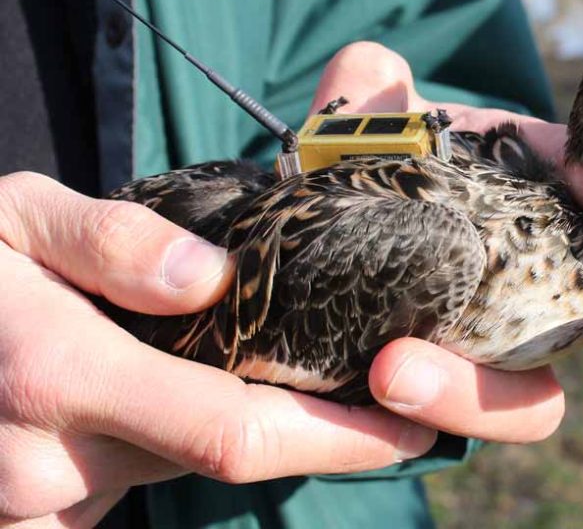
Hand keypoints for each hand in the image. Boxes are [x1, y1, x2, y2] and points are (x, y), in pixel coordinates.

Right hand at [0, 176, 438, 526]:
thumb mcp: (11, 216)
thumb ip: (107, 241)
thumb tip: (209, 277)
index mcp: (55, 379)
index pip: (233, 432)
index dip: (337, 439)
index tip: (410, 430)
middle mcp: (46, 466)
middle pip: (220, 454)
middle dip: (301, 429)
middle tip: (366, 383)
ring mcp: (32, 506)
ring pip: (177, 468)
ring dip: (231, 426)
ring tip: (278, 370)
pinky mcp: (29, 516)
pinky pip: (130, 481)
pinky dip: (173, 440)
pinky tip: (179, 383)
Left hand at [311, 42, 582, 438]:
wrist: (325, 254)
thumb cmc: (373, 180)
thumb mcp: (369, 140)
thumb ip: (368, 107)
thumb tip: (371, 67)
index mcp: (550, 192)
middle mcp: (549, 273)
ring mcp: (506, 345)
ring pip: (537, 396)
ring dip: (478, 391)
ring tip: (394, 368)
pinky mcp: (454, 398)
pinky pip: (465, 421)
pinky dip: (433, 412)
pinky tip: (377, 390)